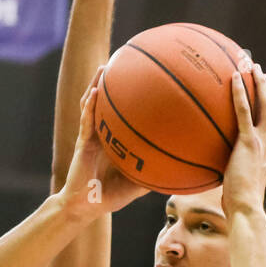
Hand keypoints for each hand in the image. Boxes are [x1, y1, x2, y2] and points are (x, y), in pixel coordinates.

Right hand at [59, 66, 148, 220]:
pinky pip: (86, 122)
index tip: (145, 79)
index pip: (123, 114)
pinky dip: (90, 107)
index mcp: (115, 141)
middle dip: (113, 82)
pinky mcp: (83, 144)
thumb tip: (182, 176)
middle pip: (107, 103)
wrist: (86, 206)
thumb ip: (156, 176)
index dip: (131, 97)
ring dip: (96, 85)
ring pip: (92, 105)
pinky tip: (95, 92)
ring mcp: (91, 137)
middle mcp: (102, 134)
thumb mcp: (138, 185)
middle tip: (125, 60)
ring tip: (104, 67)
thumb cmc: (109, 196)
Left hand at [223, 63, 265, 214]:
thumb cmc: (240, 201)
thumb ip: (236, 169)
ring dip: (260, 83)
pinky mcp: (248, 143)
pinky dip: (241, 93)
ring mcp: (261, 141)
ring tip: (251, 67)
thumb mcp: (240, 181)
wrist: (246, 207)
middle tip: (259, 72)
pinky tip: (234, 78)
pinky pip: (244, 112)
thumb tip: (221, 169)